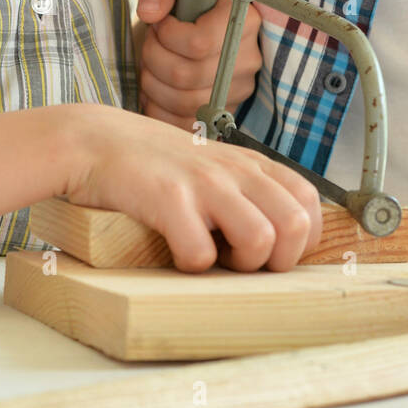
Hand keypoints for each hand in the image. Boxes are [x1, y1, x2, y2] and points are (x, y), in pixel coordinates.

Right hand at [61, 103, 321, 271]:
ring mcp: (203, 183)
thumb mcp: (216, 167)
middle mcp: (235, 171)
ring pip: (259, 240)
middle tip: (242, 261)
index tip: (271, 252)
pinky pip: (199, 253)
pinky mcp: (168, 198)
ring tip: (212, 256)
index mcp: (252, 165)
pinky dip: (190, 266)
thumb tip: (285, 238)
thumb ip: (250, 191)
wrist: (98, 141)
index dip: (299, 240)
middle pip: (295, 226)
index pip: (309, 204)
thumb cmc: (159, 165)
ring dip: (239, 265)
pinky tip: (174, 251)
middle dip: (276, 261)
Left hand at [134, 0, 262, 130]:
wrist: (197, 12)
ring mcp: (239, 89)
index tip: (161, 22)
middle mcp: (249, 57)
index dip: (168, 36)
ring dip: (153, 83)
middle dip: (154, 58)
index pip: (200, 43)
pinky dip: (160, 109)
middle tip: (151, 42)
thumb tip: (150, 12)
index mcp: (244, 18)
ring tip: (152, 62)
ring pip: (185, 103)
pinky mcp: (225, 112)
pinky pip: (187, 125)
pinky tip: (156, 88)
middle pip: (187, 76)